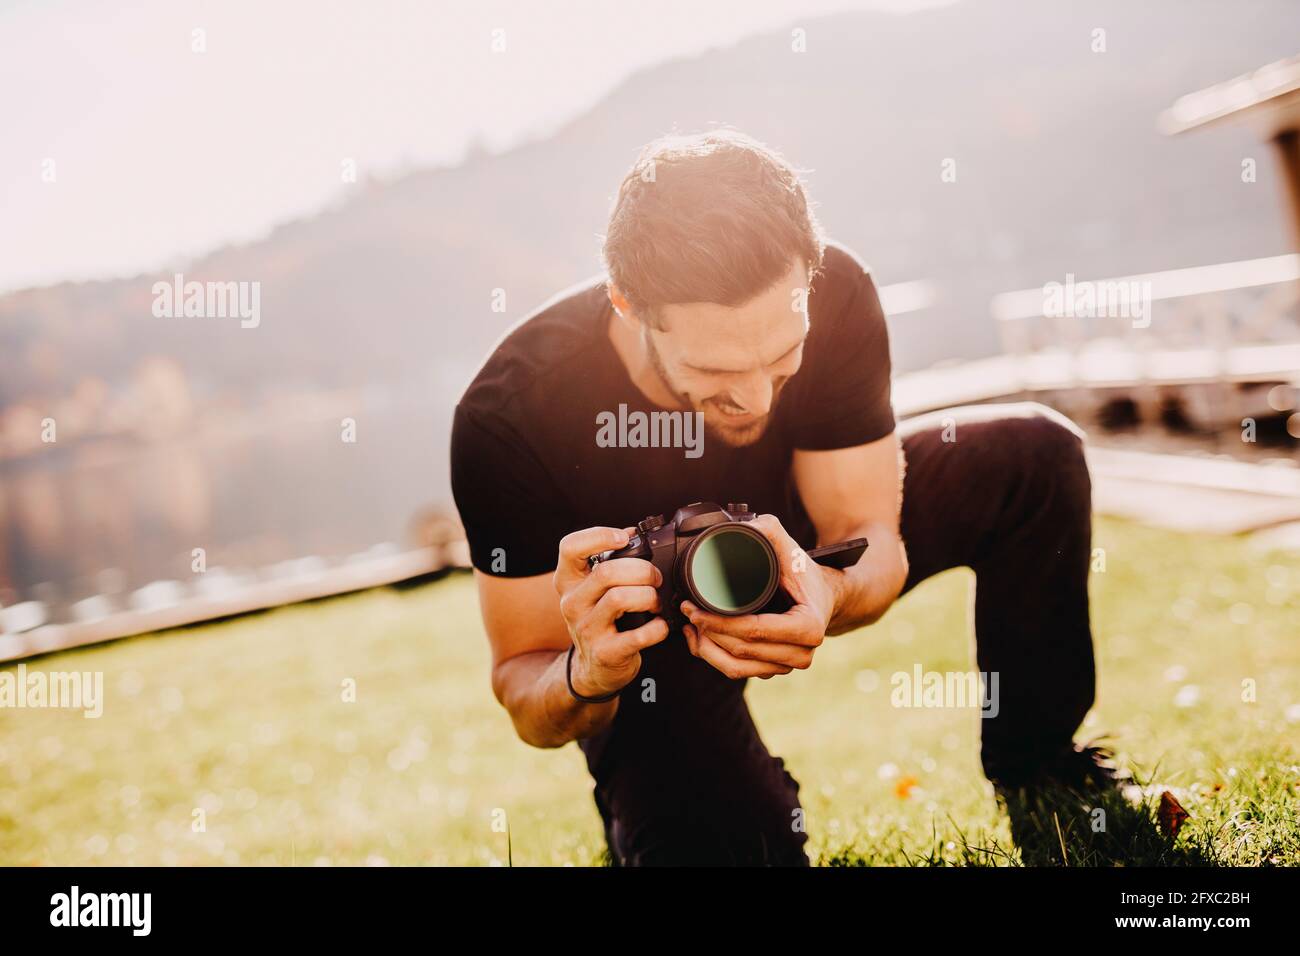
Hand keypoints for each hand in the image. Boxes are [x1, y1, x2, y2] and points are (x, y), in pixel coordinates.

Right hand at [553, 526, 669, 698]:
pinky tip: (659, 625)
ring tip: (656, 602)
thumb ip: (610, 561)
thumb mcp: (594, 590)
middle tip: (655, 579)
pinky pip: (638, 635)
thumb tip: (632, 532)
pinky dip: (657, 628)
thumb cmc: (600, 620)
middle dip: (642, 571)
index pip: (570, 547)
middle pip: (606, 572)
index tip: (623, 538)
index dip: (598, 536)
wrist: (594, 669)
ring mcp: (586, 629)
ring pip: (620, 598)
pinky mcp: (605, 652)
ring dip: (649, 596)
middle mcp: (572, 603)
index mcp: (569, 581)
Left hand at [682, 513, 840, 679]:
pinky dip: (714, 657)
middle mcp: (801, 653)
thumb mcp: (791, 547)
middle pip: (742, 651)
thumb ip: (768, 529)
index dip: (719, 622)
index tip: (695, 608)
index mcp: (808, 627)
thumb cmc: (806, 574)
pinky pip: (738, 671)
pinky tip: (700, 638)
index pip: (754, 630)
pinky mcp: (774, 669)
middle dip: (708, 632)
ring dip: (707, 648)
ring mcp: (787, 665)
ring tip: (691, 624)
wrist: (822, 596)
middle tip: (688, 610)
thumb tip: (741, 525)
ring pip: (736, 666)